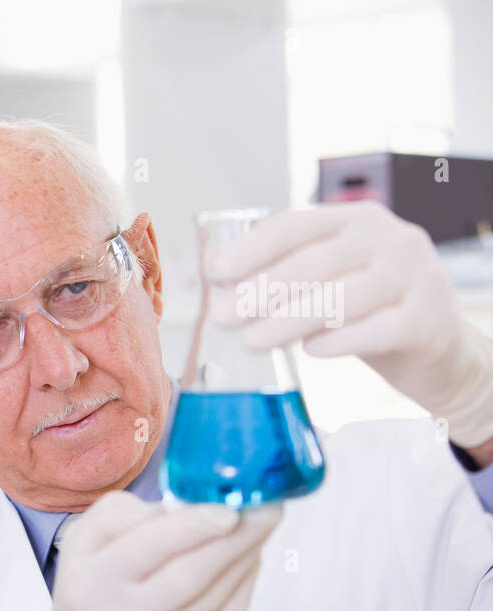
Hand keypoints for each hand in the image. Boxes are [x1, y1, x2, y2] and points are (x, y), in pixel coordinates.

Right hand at [8, 491, 282, 610]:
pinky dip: (245, 582)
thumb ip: (122, 515)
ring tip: (263, 521)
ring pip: (215, 595)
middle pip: (190, 574)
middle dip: (236, 537)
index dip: (193, 526)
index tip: (228, 506)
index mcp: (92, 583)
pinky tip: (250, 557)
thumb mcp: (80, 545)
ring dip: (246, 555)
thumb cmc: (89, 593)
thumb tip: (183, 505)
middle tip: (267, 505)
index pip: (147, 548)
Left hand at [207, 201, 492, 448]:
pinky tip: (310, 351)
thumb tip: (212, 265)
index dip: (253, 248)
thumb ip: (280, 269)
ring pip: (341, 297)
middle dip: (261, 292)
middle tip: (222, 317)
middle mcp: (389, 239)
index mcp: (357, 220)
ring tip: (251, 341)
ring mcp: (414, 276)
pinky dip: (339, 340)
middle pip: (314, 263)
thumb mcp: (328, 279)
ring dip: (288, 321)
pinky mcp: (427, 319)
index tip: (216, 274)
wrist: (436, 347)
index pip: (298, 225)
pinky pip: (376, 330)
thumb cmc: (368, 309)